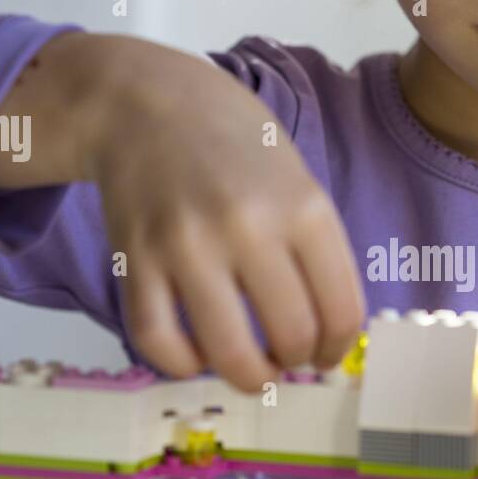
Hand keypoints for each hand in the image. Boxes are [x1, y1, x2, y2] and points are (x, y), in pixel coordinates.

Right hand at [87, 37, 364, 389]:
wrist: (146, 101)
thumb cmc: (234, 142)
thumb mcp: (298, 179)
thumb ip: (316, 249)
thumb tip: (328, 332)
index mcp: (303, 207)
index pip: (341, 310)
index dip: (339, 348)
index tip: (326, 355)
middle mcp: (249, 227)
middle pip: (292, 336)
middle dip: (298, 362)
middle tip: (288, 359)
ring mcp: (187, 244)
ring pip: (228, 352)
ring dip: (249, 378)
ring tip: (252, 372)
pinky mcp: (136, 258)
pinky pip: (158, 340)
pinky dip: (182, 364)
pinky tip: (197, 356)